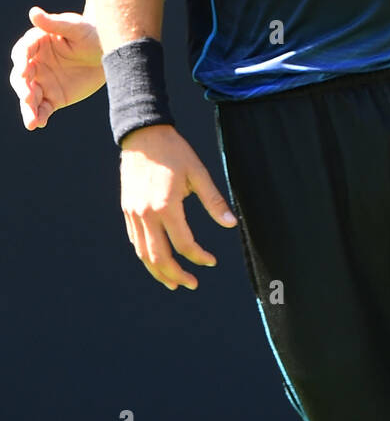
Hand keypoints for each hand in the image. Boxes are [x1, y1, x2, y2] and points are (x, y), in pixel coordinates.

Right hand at [10, 7, 104, 128]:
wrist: (110, 54)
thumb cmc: (92, 34)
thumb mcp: (76, 27)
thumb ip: (55, 23)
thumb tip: (33, 12)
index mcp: (36, 44)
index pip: (22, 52)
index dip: (21, 60)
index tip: (25, 70)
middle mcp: (35, 64)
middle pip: (20, 78)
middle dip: (22, 88)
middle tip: (28, 96)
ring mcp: (43, 82)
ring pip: (28, 97)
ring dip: (27, 108)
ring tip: (31, 121)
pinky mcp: (53, 98)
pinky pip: (42, 109)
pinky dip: (38, 117)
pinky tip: (38, 124)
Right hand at [120, 124, 237, 290]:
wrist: (143, 135)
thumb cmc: (175, 152)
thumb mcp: (198, 173)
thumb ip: (214, 201)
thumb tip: (231, 224)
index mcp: (167, 206)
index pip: (184, 244)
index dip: (199, 257)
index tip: (211, 261)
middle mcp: (146, 214)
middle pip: (159, 257)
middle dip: (176, 275)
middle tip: (192, 284)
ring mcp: (134, 213)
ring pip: (143, 254)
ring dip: (158, 272)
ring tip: (173, 282)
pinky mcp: (127, 210)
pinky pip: (135, 240)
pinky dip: (146, 255)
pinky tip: (157, 260)